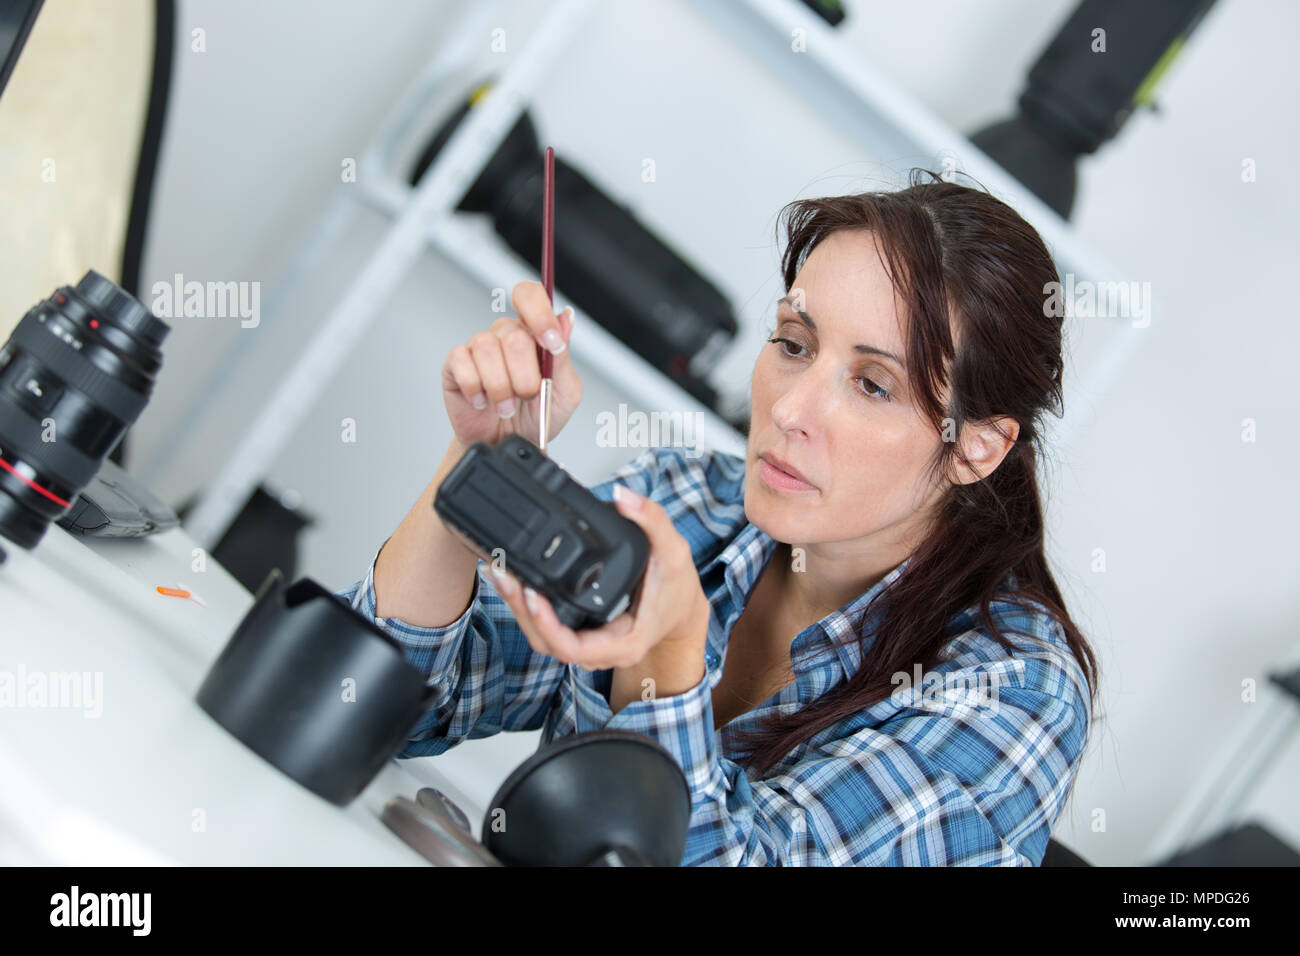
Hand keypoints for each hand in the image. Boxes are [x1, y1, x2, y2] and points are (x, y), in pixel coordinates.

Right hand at [441, 280, 582, 449]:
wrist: (507, 445)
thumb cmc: (535, 417)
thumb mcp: (564, 392)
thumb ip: (562, 356)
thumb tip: (565, 318)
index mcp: (534, 334)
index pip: (531, 296)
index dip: (540, 314)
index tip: (550, 343)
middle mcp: (506, 335)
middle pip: (514, 335)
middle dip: (525, 376)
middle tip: (527, 396)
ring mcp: (479, 348)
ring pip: (487, 348)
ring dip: (501, 387)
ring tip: (506, 406)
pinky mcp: (456, 364)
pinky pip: (462, 362)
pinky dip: (475, 388)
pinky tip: (482, 401)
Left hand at [487, 483, 708, 669]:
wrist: (683, 611)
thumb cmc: (678, 590)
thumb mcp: (674, 551)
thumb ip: (653, 520)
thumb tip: (625, 496)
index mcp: (624, 643)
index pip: (573, 648)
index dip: (547, 625)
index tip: (533, 595)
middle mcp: (601, 651)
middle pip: (547, 642)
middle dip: (520, 610)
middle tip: (503, 574)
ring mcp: (587, 644)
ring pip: (542, 637)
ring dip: (518, 608)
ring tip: (499, 573)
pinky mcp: (578, 631)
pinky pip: (547, 627)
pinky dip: (528, 606)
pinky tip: (514, 580)